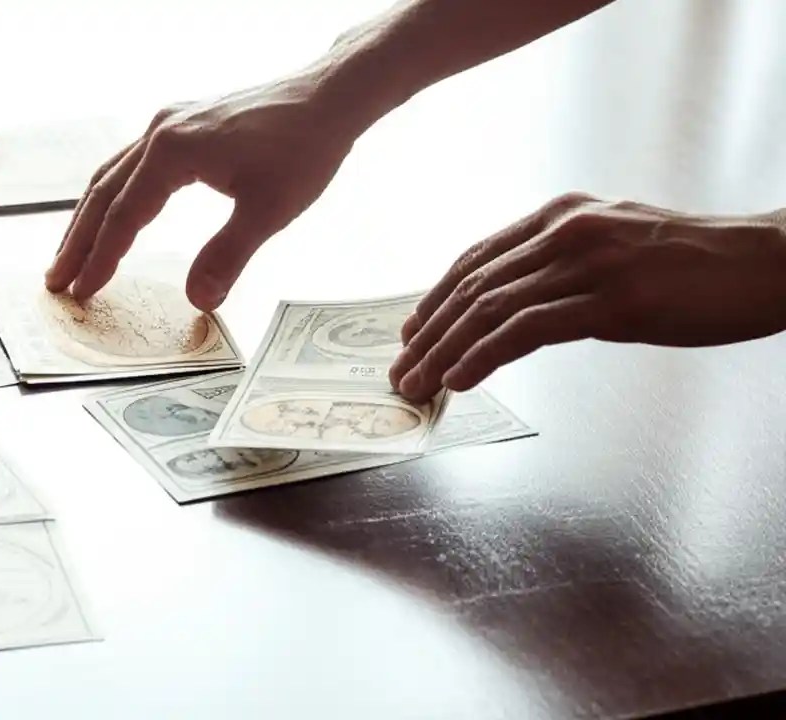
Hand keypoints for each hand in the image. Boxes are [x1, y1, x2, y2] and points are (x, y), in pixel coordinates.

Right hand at [44, 65, 373, 311]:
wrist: (328, 97)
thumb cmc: (304, 148)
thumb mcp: (269, 211)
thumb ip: (228, 256)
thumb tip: (198, 301)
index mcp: (172, 152)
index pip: (124, 215)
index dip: (101, 259)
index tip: (82, 292)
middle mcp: (159, 131)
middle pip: (103, 193)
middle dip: (78, 241)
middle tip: (56, 281)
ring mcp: (168, 123)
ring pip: (112, 175)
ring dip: (89, 217)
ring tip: (71, 255)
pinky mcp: (182, 123)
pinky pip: (131, 163)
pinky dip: (114, 194)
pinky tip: (114, 213)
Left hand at [389, 192, 785, 400]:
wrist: (771, 262)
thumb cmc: (698, 261)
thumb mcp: (618, 244)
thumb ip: (565, 262)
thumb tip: (520, 304)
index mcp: (562, 214)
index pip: (476, 258)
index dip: (435, 298)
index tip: (411, 331)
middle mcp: (566, 230)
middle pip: (472, 285)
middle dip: (427, 333)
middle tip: (400, 371)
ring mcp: (587, 263)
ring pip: (489, 309)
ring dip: (443, 352)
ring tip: (417, 386)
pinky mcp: (612, 301)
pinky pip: (527, 331)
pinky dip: (484, 356)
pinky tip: (460, 378)